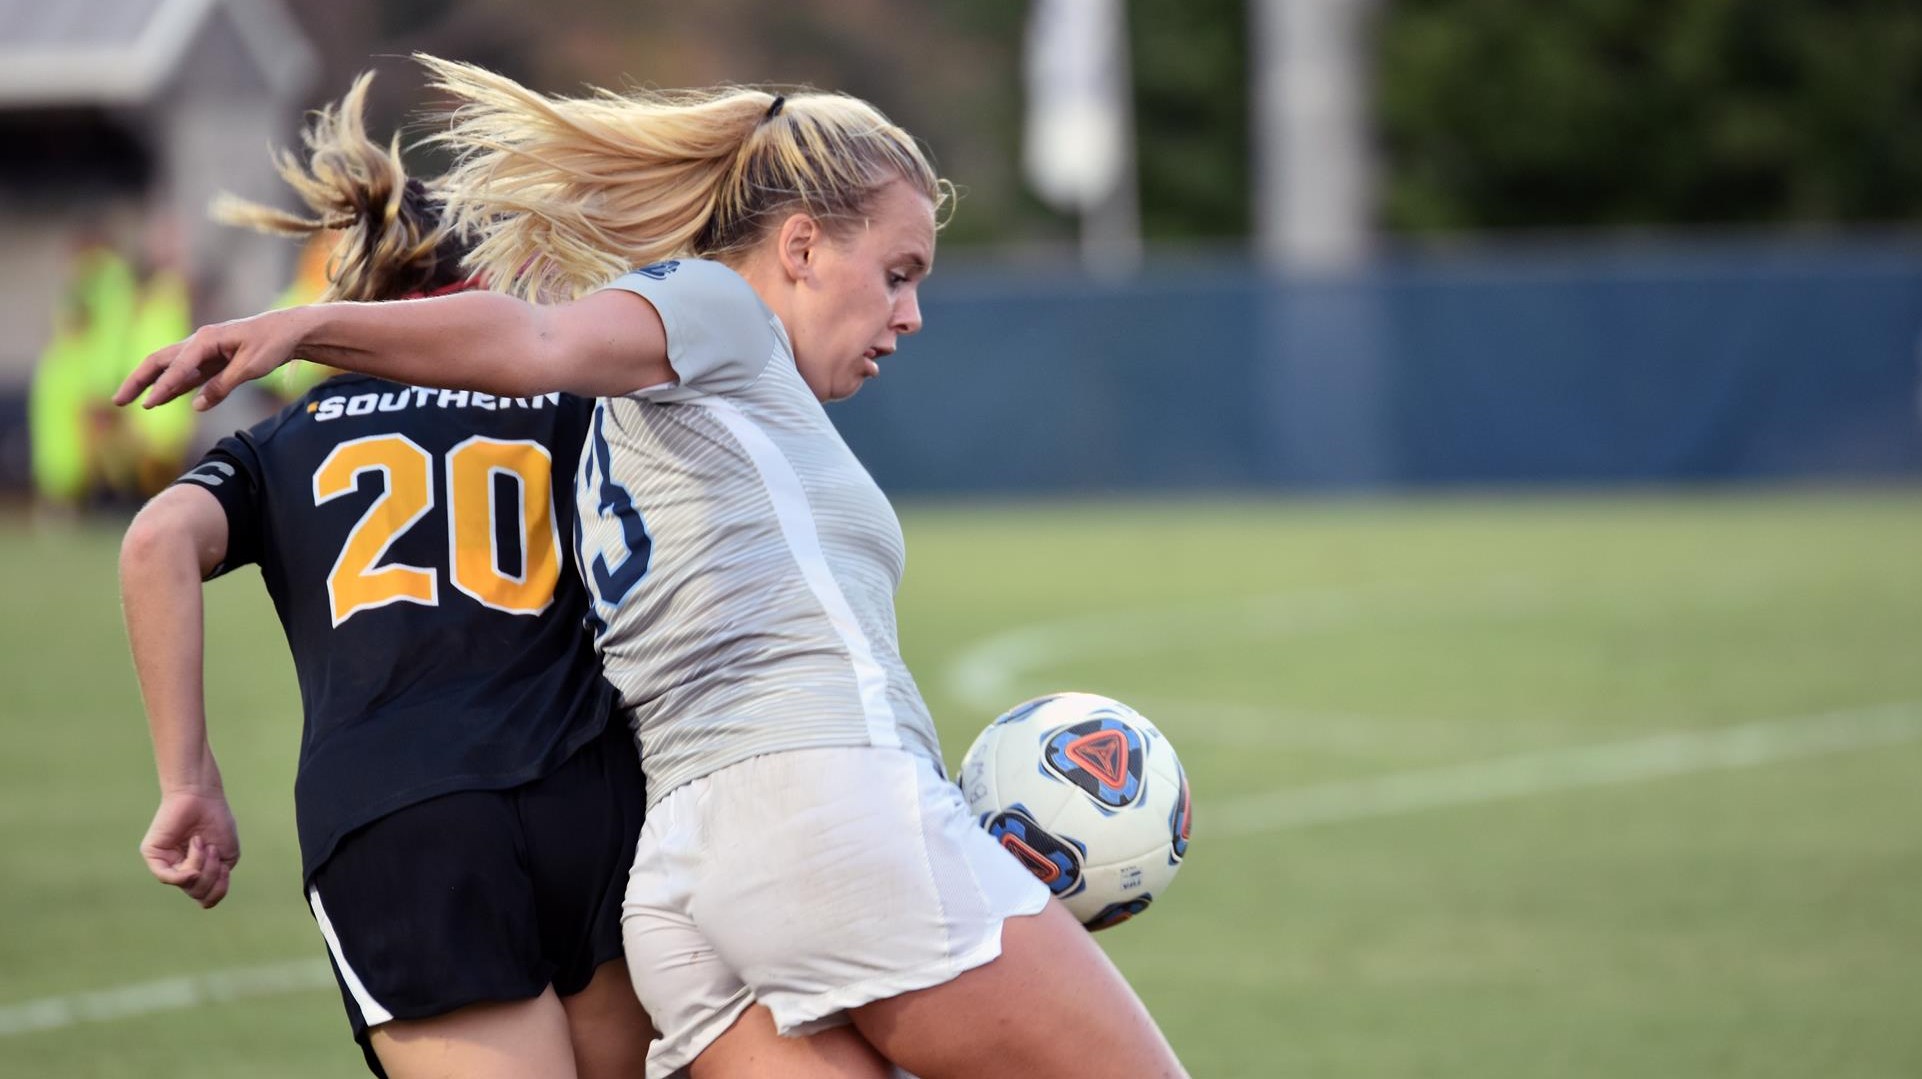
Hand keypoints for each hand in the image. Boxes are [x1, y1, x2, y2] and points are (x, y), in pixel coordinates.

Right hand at [114, 308, 309, 412]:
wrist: (290, 331)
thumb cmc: (272, 343)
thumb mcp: (250, 367)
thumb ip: (222, 386)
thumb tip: (196, 405)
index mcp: (206, 340)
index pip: (178, 367)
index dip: (162, 387)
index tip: (147, 405)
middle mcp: (200, 342)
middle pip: (160, 361)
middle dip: (138, 381)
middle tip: (119, 401)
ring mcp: (204, 351)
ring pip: (170, 367)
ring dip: (152, 384)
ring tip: (134, 402)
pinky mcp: (212, 359)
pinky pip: (187, 374)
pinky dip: (173, 385)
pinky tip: (162, 398)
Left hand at [141, 789, 240, 908]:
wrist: (203, 797)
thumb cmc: (217, 823)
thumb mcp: (227, 857)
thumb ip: (216, 879)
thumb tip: (194, 888)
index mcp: (199, 873)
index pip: (206, 898)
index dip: (219, 889)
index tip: (226, 867)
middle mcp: (181, 871)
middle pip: (198, 893)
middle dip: (212, 874)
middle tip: (213, 850)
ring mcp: (166, 864)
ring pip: (186, 884)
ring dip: (202, 865)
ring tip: (201, 843)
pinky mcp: (153, 855)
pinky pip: (166, 876)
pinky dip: (183, 872)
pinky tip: (193, 861)